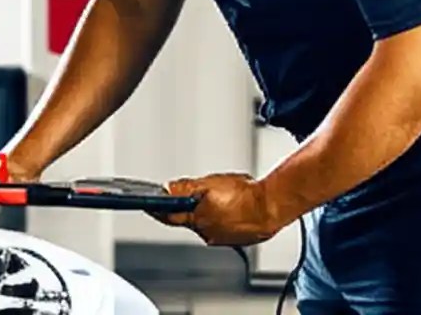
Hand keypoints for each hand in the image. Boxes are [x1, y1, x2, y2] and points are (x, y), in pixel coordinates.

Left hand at [151, 172, 282, 246]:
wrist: (272, 208)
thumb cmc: (246, 196)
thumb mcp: (210, 184)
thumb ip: (186, 187)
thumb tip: (167, 188)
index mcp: (196, 219)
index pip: (167, 216)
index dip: (156, 209)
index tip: (148, 204)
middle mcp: (206, 233)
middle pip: (187, 219)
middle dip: (187, 207)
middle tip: (190, 193)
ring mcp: (221, 237)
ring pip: (205, 222)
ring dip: (207, 211)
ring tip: (220, 196)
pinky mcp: (235, 238)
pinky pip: (221, 226)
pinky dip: (222, 216)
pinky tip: (232, 206)